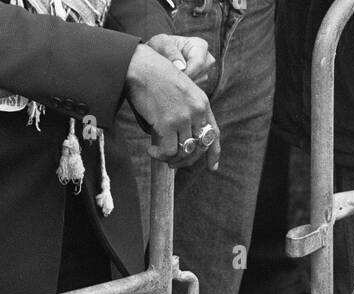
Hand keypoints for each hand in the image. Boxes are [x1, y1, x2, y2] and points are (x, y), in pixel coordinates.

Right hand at [125, 41, 219, 170]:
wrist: (139, 66)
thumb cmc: (155, 76)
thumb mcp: (181, 89)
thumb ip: (188, 110)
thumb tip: (185, 136)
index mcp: (202, 102)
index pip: (214, 133)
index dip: (214, 153)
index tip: (212, 167)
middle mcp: (196, 111)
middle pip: (200, 147)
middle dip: (187, 160)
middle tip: (173, 163)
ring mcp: (183, 117)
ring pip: (185, 152)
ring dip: (171, 159)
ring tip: (159, 155)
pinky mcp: (168, 123)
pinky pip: (169, 151)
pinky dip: (160, 155)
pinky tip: (151, 150)